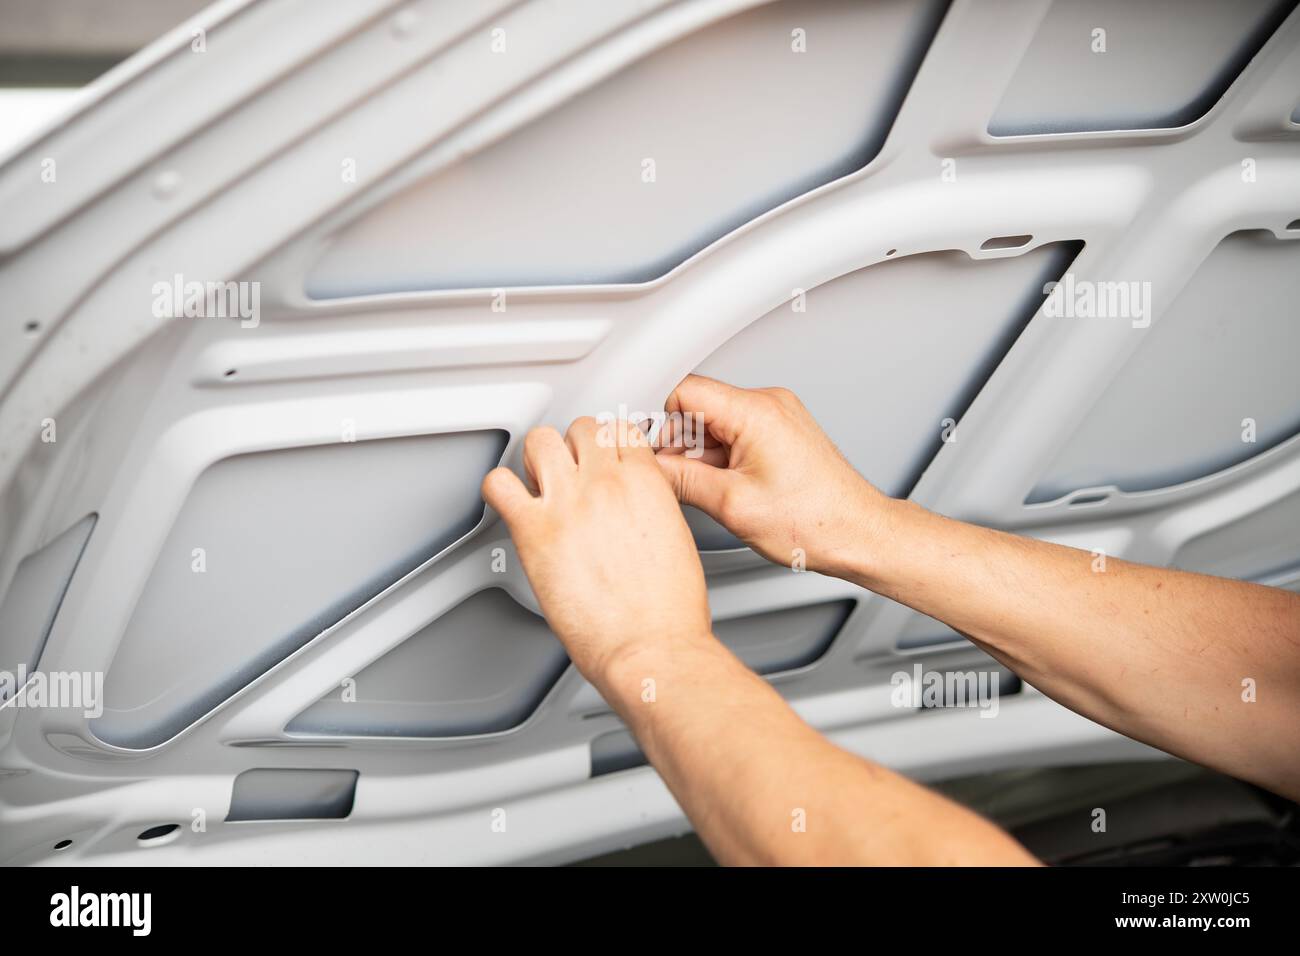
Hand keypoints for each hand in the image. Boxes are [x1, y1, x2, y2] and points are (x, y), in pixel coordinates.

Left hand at [481, 415, 712, 680]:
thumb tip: (632, 504)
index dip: (609, 445)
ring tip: (542, 485)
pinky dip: (500, 488)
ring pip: (540, 442)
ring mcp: (567, 503)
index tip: (602, 459)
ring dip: (540, 460)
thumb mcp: (676, 537)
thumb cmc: (668, 611)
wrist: (650, 647)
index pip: (620, 430)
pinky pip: (499, 484)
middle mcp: (605, 483)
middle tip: (572, 475)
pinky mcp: (533, 531)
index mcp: (645, 482)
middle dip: (575, 449)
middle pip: (581, 429)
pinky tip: (511, 503)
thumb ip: (650, 506)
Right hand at [654, 375, 892, 576]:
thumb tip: (649, 468)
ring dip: (702, 454)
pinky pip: (736, 432)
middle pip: (698, 406)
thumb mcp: (731, 505)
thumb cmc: (814, 521)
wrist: (858, 533)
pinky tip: (729, 488)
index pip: (684, 392)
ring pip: (715, 422)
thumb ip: (680, 479)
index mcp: (756, 412)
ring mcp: (778, 415)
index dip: (661, 424)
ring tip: (715, 492)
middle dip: (681, 443)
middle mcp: (769, 404)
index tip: (653, 452)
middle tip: (681, 481)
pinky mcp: (782, 431)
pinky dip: (722, 458)